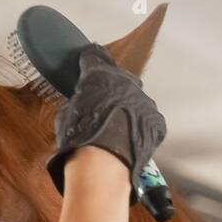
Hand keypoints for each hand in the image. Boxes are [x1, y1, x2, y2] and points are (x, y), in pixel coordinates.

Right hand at [45, 45, 166, 202]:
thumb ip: (76, 103)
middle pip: (120, 78)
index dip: (89, 60)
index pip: (94, 57)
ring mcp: (144, 101)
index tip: (88, 61)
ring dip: (128, 108)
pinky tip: (129, 140)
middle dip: (112, 87)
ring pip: (135, 99)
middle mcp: (125, 82)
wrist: (104, 164)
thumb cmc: (79, 139)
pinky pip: (148, 120)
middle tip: (103, 102)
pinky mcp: (156, 122)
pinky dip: (139, 127)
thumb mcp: (65, 116)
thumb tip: (80, 104)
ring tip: (118, 127)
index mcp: (99, 75)